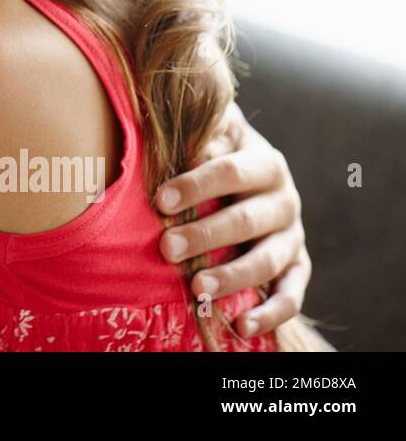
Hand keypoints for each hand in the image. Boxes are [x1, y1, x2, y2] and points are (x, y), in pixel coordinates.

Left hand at [156, 102, 309, 336]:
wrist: (253, 174)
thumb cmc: (216, 152)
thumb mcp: (213, 134)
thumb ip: (201, 130)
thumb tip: (182, 135)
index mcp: (265, 162)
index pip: (231, 171)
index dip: (196, 185)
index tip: (161, 200)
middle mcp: (285, 200)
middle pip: (247, 220)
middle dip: (206, 235)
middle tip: (167, 248)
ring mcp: (293, 237)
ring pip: (268, 260)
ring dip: (232, 276)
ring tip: (196, 288)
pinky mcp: (297, 268)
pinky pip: (291, 296)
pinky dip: (270, 313)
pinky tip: (242, 327)